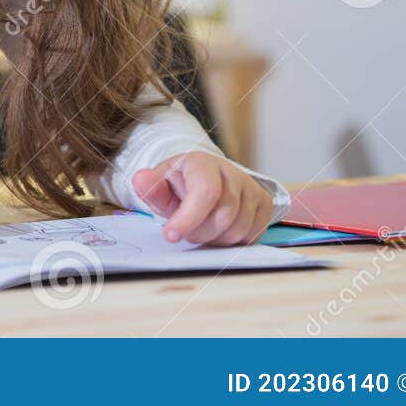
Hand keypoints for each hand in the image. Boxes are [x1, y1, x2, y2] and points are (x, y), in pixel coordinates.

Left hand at [132, 150, 274, 246]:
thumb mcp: (162, 185)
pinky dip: (232, 242)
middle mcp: (233, 172)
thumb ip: (152, 187)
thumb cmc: (181, 185)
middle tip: (185, 232)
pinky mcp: (265, 205)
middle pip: (223, 216)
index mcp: (204, 163)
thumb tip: (140, 179)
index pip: (205, 192)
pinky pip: (251, 236)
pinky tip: (219, 232)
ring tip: (202, 229)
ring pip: (238, 230)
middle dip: (199, 233)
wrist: (208, 180)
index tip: (170, 235)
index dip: (188, 218)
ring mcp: (252, 188)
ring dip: (215, 239)